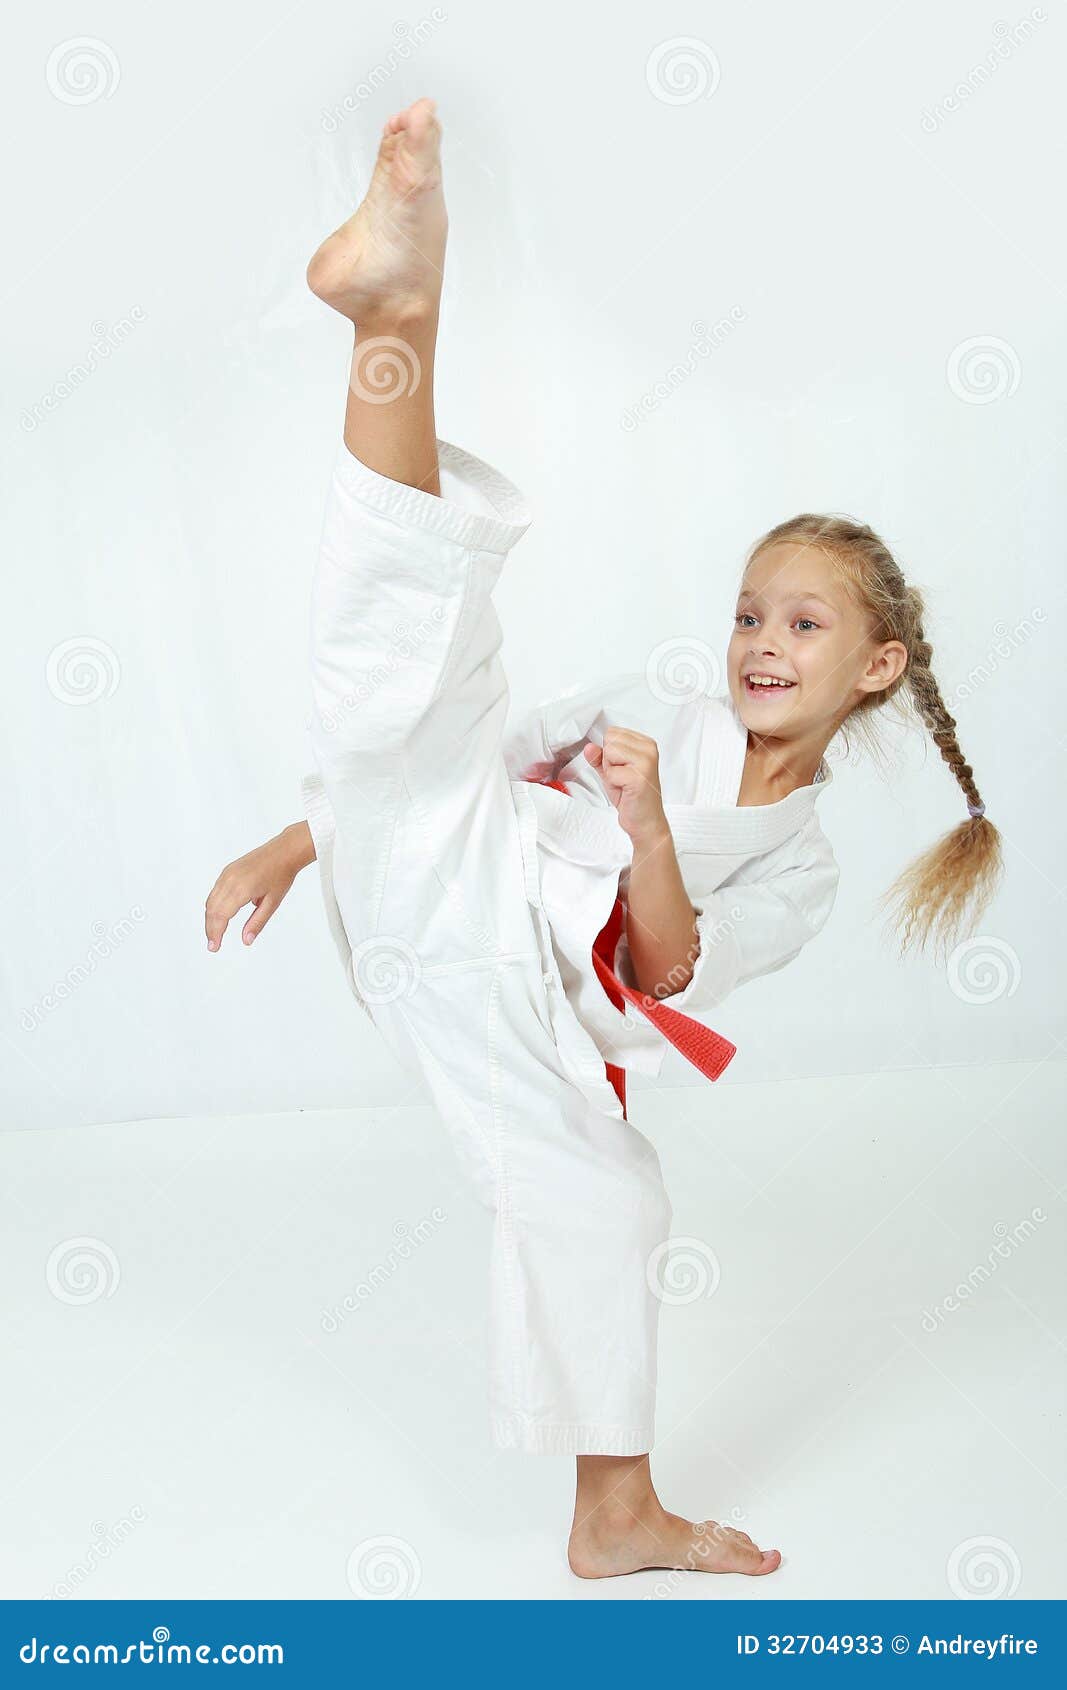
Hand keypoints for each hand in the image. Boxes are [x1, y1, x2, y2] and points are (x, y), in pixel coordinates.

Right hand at [204, 822, 312, 950]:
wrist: (284, 851)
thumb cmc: (281, 875)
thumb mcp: (272, 903)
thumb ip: (257, 922)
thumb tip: (246, 941)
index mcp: (241, 889)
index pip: (221, 916)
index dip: (215, 934)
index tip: (214, 948)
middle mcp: (230, 880)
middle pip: (211, 910)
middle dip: (210, 929)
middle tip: (213, 945)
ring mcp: (227, 874)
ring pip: (211, 901)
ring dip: (210, 918)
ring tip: (215, 934)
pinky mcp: (227, 871)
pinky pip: (215, 891)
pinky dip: (214, 906)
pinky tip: (219, 916)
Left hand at [584, 729, 668, 847]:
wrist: (645, 822)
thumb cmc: (632, 797)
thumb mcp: (611, 772)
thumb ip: (599, 757)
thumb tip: (589, 747)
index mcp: (645, 744)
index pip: (612, 732)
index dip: (609, 753)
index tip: (622, 769)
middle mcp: (649, 749)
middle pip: (610, 739)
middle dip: (608, 761)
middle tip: (622, 777)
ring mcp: (646, 761)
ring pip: (609, 752)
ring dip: (610, 771)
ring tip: (623, 782)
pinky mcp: (639, 776)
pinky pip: (610, 772)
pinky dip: (613, 783)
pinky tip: (625, 790)